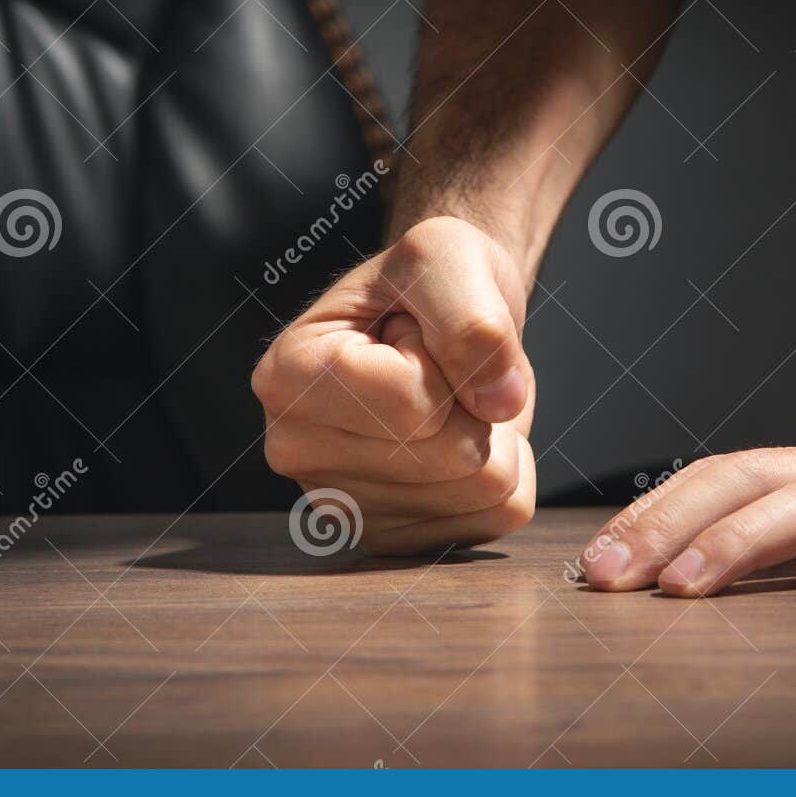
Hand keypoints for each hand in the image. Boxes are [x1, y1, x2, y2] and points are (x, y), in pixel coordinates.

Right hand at [253, 217, 536, 553]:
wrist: (431, 317)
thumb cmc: (423, 284)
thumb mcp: (445, 258)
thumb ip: (472, 318)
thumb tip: (499, 403)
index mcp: (289, 378)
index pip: (416, 401)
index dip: (445, 357)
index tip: (411, 334)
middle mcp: (298, 453)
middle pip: (456, 455)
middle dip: (474, 399)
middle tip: (436, 369)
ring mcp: (344, 508)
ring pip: (486, 490)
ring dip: (493, 432)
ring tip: (446, 399)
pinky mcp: (395, 538)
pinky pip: (500, 515)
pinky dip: (506, 467)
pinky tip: (456, 437)